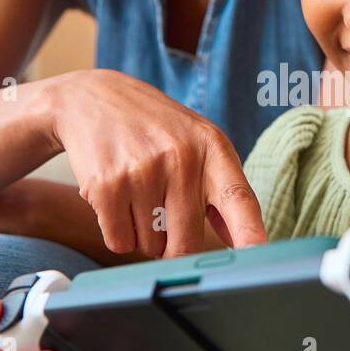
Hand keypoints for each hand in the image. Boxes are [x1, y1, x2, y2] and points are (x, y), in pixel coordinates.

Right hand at [47, 69, 266, 258]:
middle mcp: (181, 158)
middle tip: (162, 214)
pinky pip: (120, 241)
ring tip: (136, 194)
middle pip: (187, 244)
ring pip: (150, 247)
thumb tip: (247, 243)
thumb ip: (222, 191)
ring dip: (143, 235)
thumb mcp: (197, 143)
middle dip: (174, 245)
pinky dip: (118, 232)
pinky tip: (116, 198)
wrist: (92, 98)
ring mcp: (142, 171)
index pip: (238, 197)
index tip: (257, 252)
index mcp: (212, 148)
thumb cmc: (154, 129)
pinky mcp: (106, 185)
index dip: (249, 231)